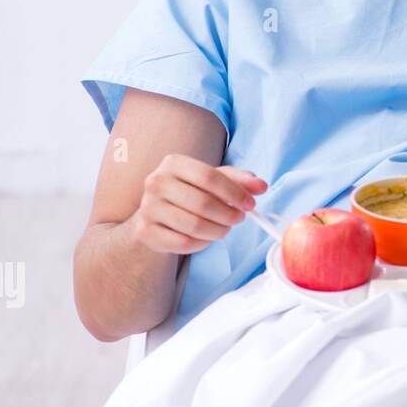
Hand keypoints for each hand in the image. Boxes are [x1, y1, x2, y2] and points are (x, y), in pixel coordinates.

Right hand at [131, 155, 268, 254]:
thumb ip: (240, 180)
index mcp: (173, 163)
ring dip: (218, 231)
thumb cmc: (190, 192)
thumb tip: (262, 186)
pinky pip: (183, 242)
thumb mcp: (214, 180)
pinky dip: (201, 244)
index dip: (235, 192)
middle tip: (239, 219)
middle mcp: (156, 182)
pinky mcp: (145, 231)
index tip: (251, 204)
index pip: (209, 176)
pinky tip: (206, 238)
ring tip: (224, 229)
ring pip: (194, 226)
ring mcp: (147, 207)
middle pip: (202, 203)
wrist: (155, 214)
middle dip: (228, 215)